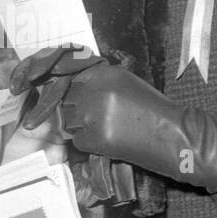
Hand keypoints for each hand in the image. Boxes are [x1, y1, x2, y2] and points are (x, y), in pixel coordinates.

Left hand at [13, 48, 216, 195]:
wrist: (173, 134)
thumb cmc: (152, 109)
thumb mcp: (125, 83)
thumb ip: (98, 81)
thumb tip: (66, 84)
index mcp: (104, 73)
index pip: (65, 77)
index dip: (56, 86)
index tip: (42, 90)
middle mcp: (96, 90)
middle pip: (65, 101)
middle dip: (74, 110)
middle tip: (98, 118)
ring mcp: (94, 114)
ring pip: (69, 122)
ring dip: (81, 128)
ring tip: (109, 129)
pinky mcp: (97, 137)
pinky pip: (78, 141)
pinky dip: (89, 144)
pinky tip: (110, 141)